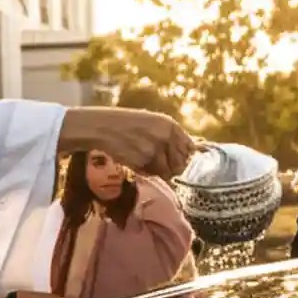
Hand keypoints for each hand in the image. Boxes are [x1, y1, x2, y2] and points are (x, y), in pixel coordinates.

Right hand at [59, 108, 194, 179]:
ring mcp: (156, 149)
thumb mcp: (152, 124)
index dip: (184, 158)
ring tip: (143, 160)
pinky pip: (152, 174)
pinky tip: (134, 161)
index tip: (175, 161)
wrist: (102, 127)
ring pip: (167, 172)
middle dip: (171, 168)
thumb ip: (171, 137)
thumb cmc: (126, 125)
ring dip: (157, 171)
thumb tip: (195, 150)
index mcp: (170, 125)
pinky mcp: (144, 160)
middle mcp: (166, 136)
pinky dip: (145, 172)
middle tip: (155, 162)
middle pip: (181, 164)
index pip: (190, 149)